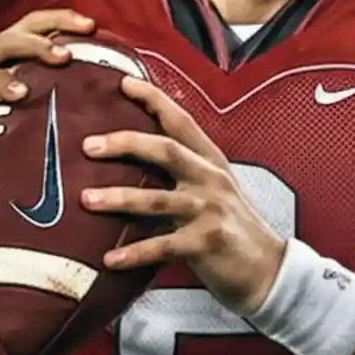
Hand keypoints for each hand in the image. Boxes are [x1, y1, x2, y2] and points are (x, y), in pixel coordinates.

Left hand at [79, 78, 286, 315]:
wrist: (269, 271)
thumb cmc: (234, 230)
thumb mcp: (216, 191)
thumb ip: (185, 173)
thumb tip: (137, 160)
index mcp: (212, 163)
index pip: (181, 122)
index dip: (154, 99)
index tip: (124, 83)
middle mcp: (211, 180)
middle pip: (166, 150)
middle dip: (125, 143)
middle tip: (88, 145)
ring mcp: (210, 211)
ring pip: (157, 199)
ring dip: (118, 198)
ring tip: (86, 200)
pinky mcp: (206, 243)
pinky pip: (162, 246)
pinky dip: (134, 253)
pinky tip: (109, 259)